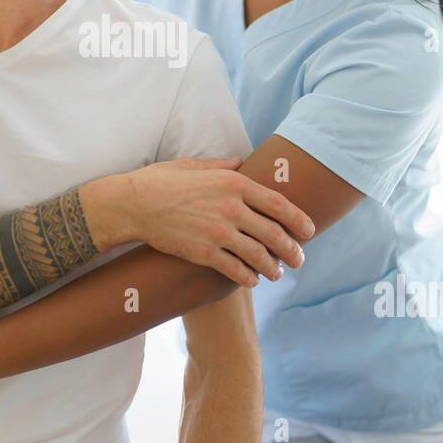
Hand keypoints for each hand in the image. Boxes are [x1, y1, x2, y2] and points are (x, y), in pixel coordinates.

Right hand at [123, 157, 313, 286]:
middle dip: (292, 250)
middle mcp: (231, 207)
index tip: (309, 231)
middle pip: (275, 233)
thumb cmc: (161, 181)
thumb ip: (222, 165)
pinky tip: (253, 280)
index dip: (299, 220)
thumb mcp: (194, 165)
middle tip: (299, 259)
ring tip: (277, 273)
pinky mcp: (204, 252)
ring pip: (259, 255)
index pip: (279, 204)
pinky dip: (248, 277)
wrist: (133, 204)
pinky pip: (235, 269)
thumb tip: (241, 162)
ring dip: (273, 268)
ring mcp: (218, 231)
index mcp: (233, 182)